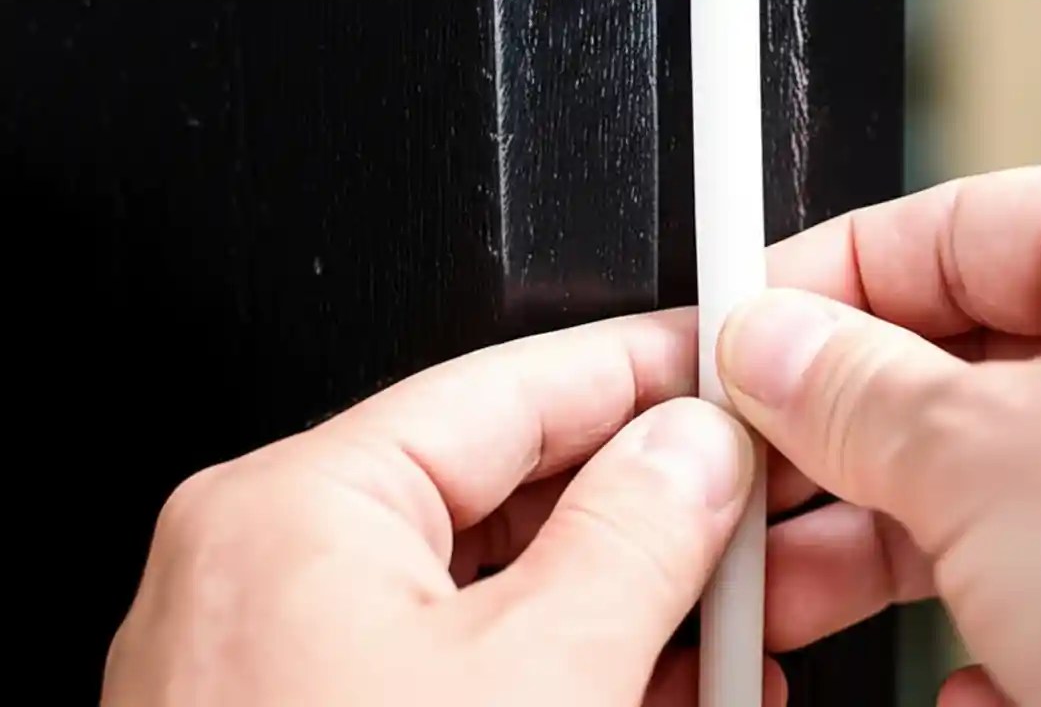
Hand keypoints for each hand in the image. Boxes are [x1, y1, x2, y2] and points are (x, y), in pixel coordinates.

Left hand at [102, 312, 788, 705]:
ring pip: (510, 593)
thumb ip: (635, 534)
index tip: (720, 366)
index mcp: (298, 514)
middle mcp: (281, 578)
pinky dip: (587, 676)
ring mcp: (305, 667)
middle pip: (513, 489)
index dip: (635, 368)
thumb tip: (691, 448)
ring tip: (751, 613)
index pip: (505, 386)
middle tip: (758, 496)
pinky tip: (682, 692)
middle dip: (656, 500)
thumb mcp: (544, 677)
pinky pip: (484, 674)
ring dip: (640, 603)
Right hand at [719, 165, 1040, 705]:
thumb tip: (761, 346)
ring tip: (791, 599)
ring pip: (990, 495)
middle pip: (952, 373)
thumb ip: (850, 390)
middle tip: (741, 486)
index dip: (817, 283)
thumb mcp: (990, 455)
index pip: (944, 231)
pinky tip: (972, 691)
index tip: (732, 339)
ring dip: (878, 557)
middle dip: (833, 446)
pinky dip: (990, 645)